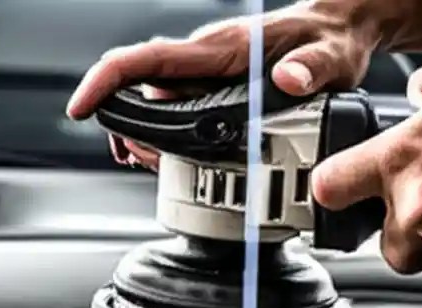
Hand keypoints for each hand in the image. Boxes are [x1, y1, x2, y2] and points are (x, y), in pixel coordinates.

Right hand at [66, 0, 389, 170]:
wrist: (340, 28)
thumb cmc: (332, 41)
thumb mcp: (331, 58)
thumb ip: (311, 69)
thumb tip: (289, 80)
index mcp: (220, 51)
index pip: (145, 59)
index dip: (105, 82)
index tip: (81, 108)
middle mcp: (205, 59)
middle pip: (140, 90)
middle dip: (126, 128)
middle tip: (137, 161)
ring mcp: (207, 72)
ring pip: (155, 103)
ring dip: (143, 135)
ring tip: (152, 164)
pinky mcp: (213, 84)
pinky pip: (175, 107)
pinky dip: (164, 133)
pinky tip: (168, 156)